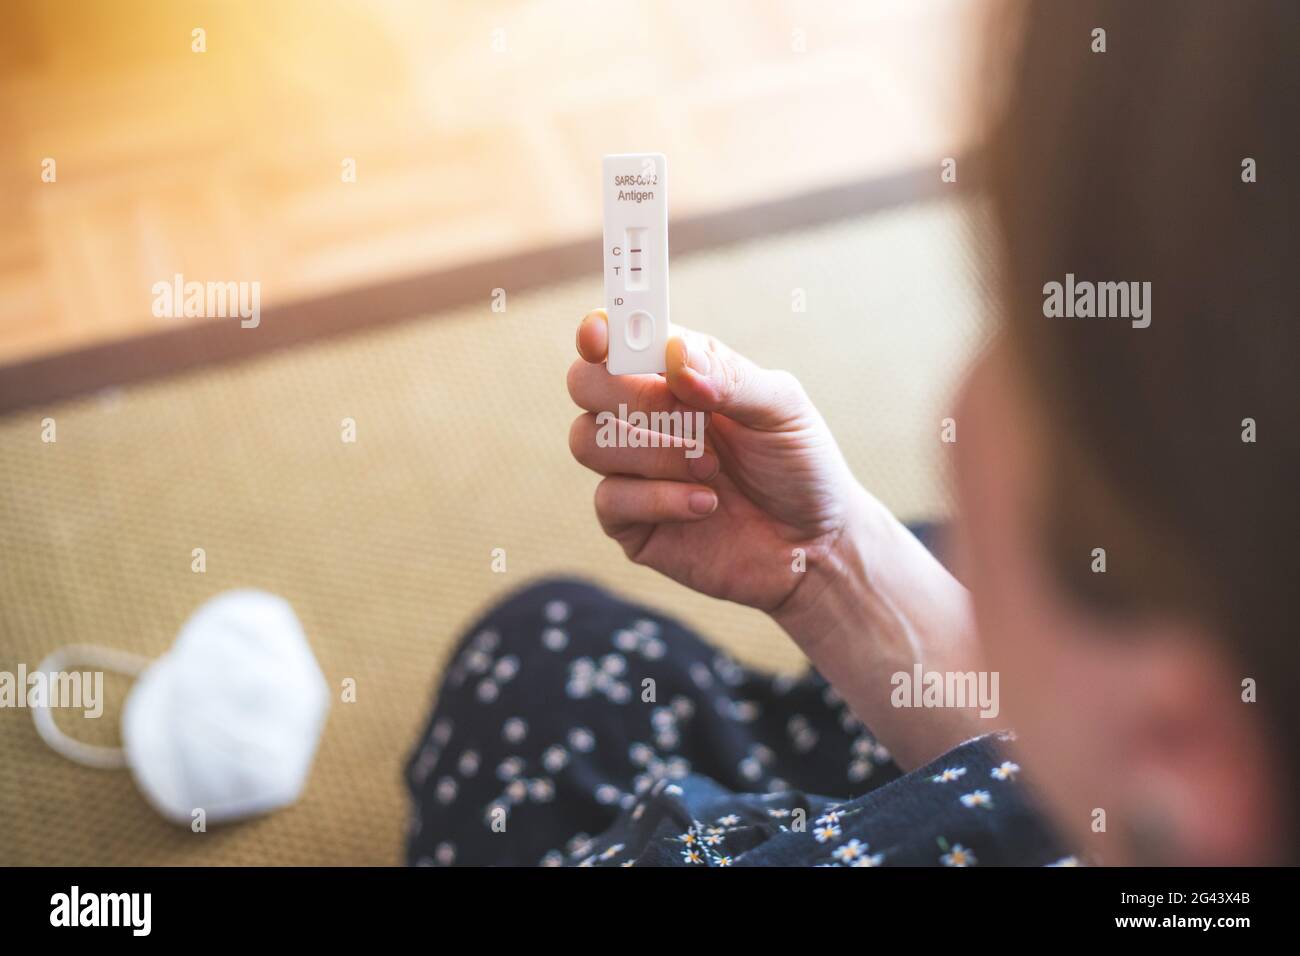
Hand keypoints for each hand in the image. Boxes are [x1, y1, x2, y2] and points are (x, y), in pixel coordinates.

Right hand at [566, 309, 866, 616]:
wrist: (817, 544)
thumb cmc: (800, 465)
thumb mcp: (781, 408)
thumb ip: (729, 377)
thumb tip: (673, 354)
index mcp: (678, 374)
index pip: (619, 338)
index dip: (601, 331)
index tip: (601, 337)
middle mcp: (645, 416)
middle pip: (585, 384)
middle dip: (632, 396)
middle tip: (689, 416)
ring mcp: (633, 470)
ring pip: (588, 441)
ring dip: (654, 452)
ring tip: (711, 467)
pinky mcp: (631, 522)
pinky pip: (609, 498)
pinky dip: (661, 498)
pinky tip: (705, 504)